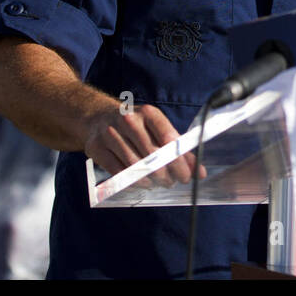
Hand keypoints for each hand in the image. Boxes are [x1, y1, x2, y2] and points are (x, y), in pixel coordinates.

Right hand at [83, 101, 204, 186]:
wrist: (97, 118)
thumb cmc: (135, 126)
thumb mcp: (156, 129)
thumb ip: (178, 149)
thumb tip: (199, 172)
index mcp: (148, 112)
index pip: (168, 138)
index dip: (179, 161)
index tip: (187, 176)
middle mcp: (129, 120)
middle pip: (152, 154)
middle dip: (166, 173)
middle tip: (172, 182)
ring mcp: (110, 133)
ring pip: (135, 165)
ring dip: (150, 179)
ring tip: (158, 182)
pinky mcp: (96, 147)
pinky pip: (118, 171)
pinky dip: (132, 181)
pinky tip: (141, 183)